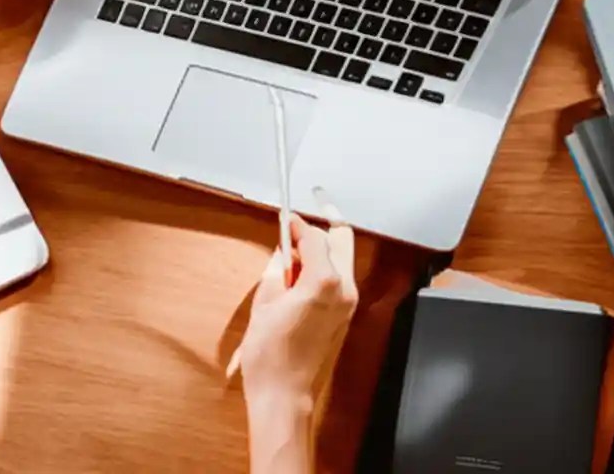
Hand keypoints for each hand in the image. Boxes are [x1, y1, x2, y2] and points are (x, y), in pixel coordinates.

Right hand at [239, 211, 357, 410]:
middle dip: (318, 232)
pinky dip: (323, 270)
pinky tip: (298, 281)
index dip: (298, 226)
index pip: (316, 236)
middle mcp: (344, 290)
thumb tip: (283, 251)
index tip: (285, 221)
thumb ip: (278, 269)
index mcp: (324, 282)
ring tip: (290, 262)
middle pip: (341, 239)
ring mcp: (348, 303)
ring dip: (320, 252)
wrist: (284, 393)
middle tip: (293, 234)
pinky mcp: (345, 315)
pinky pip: (339, 280)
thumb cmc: (270, 354)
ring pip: (342, 259)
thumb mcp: (265, 301)